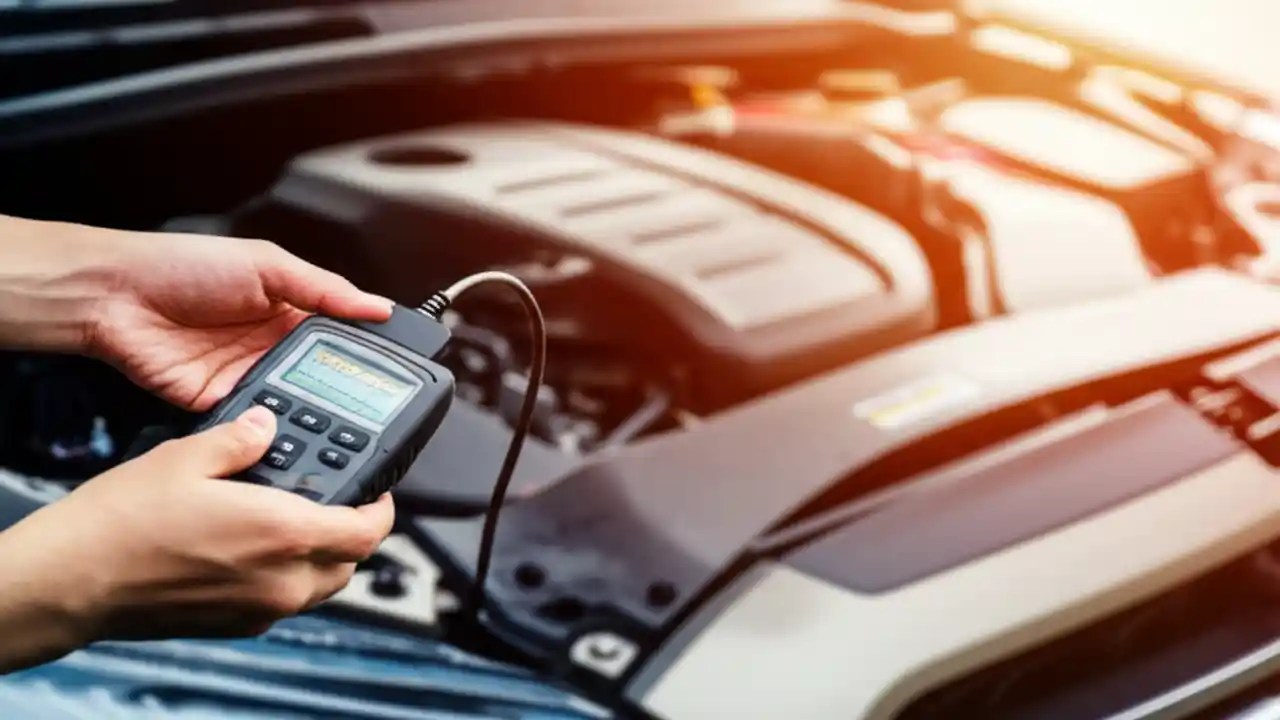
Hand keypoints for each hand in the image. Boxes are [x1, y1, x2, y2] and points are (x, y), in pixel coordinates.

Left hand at [0, 216, 391, 409]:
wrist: (114, 296)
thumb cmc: (181, 265)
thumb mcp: (268, 264)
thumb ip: (325, 290)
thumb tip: (379, 307)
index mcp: (288, 310)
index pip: (339, 338)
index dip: (363, 354)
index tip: (391, 371)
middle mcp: (270, 347)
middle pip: (320, 377)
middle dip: (339, 390)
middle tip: (366, 402)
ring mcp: (245, 377)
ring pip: (291, 404)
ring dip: (305, 410)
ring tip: (329, 417)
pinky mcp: (218, 404)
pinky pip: (251, 422)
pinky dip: (265, 426)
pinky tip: (282, 424)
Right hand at [0, 406, 393, 671]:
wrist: (75, 580)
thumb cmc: (125, 523)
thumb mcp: (187, 456)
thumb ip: (241, 439)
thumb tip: (267, 425)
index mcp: (285, 534)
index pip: (370, 531)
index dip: (382, 508)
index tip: (376, 491)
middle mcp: (282, 580)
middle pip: (351, 561)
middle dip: (351, 531)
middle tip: (332, 500)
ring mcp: (260, 609)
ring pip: (321, 586)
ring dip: (322, 557)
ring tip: (292, 522)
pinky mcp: (236, 626)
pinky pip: (285, 603)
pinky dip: (286, 578)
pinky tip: (255, 551)